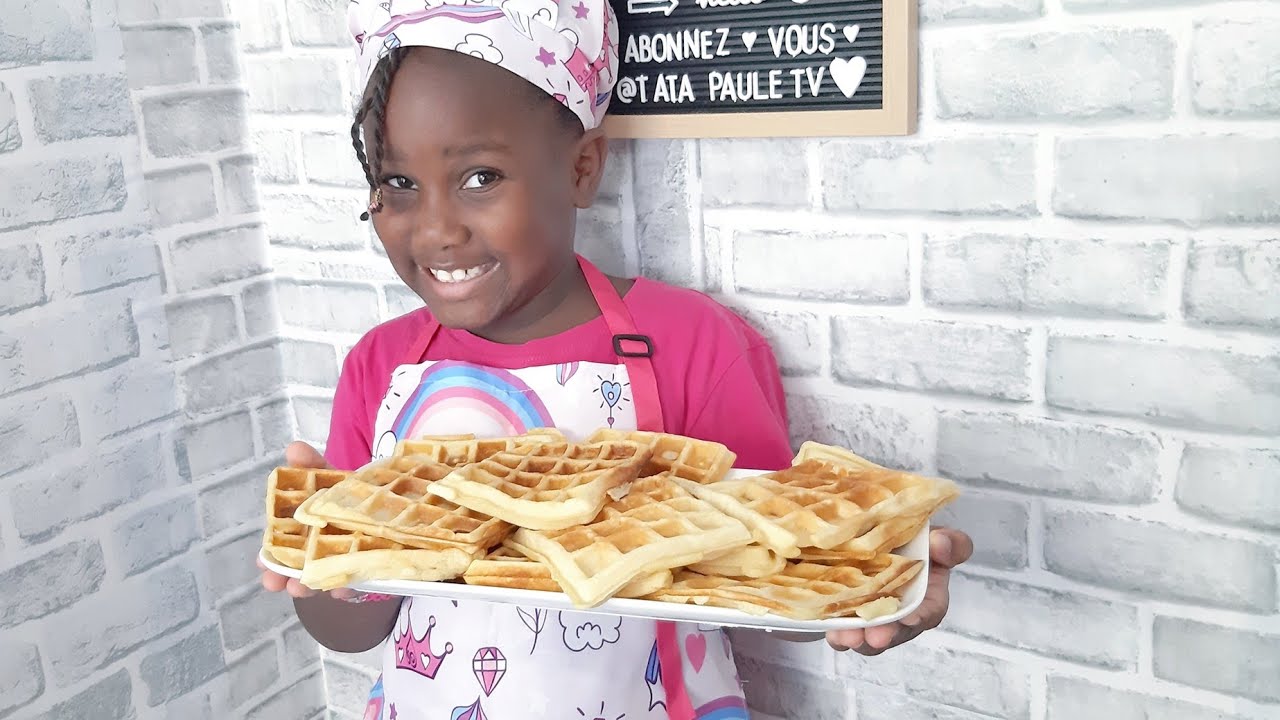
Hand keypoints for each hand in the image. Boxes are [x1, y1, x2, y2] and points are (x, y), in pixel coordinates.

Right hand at [258, 441, 360, 601]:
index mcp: (308, 523)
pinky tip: (342, 589)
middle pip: (296, 561)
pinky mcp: (364, 569)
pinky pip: (354, 580)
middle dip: (282, 573)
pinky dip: (347, 584)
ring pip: (319, 573)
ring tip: (299, 590)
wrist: (403, 510)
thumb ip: (316, 465)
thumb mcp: (339, 478)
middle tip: (272, 583)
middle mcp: (319, 544)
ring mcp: (341, 558)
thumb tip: (293, 448)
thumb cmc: (360, 493)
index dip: (272, 550)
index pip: (285, 535)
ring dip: (307, 583)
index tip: (261, 562)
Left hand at [825, 527, 972, 654]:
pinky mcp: (850, 614)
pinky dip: (838, 633)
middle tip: (875, 637)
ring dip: (860, 638)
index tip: (909, 619)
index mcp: (929, 593)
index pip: (932, 609)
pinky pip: (845, 629)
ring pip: (871, 635)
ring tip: (848, 637)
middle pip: (899, 630)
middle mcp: (904, 610)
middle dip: (887, 634)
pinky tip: (832, 632)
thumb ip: (948, 541)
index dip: (921, 615)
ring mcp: (876, 614)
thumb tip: (939, 543)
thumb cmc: (908, 537)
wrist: (873, 533)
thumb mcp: (933, 534)